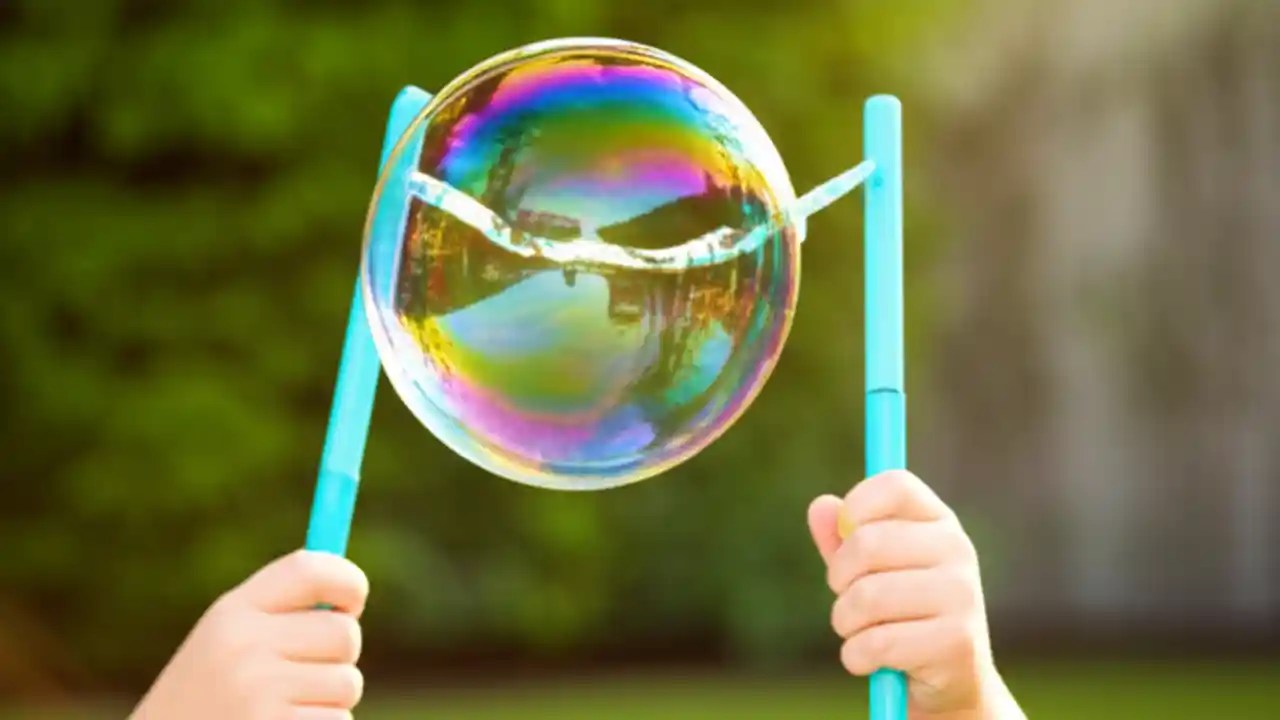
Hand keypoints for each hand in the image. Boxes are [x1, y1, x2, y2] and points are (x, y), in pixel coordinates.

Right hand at [131, 550, 368, 719]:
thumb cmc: (207, 700)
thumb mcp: (226, 643)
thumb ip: (282, 613)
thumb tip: (353, 592)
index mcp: (232, 613)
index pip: (310, 570)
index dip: (347, 581)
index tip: (352, 602)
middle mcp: (244, 647)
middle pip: (345, 633)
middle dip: (339, 656)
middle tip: (307, 673)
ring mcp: (258, 694)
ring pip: (347, 683)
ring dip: (330, 701)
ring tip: (283, 710)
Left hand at [808, 471, 1023, 719]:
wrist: (949, 681)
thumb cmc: (902, 613)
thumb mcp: (871, 570)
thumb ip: (843, 538)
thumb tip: (821, 506)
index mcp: (939, 521)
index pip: (895, 486)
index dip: (856, 506)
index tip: (846, 535)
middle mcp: (957, 550)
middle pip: (867, 542)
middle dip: (838, 576)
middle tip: (846, 595)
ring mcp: (962, 595)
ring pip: (866, 596)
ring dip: (844, 621)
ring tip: (858, 630)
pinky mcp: (956, 641)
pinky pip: (877, 643)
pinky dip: (856, 656)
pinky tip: (869, 659)